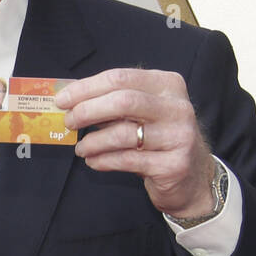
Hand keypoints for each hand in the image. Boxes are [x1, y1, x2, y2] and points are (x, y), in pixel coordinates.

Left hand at [56, 68, 216, 218]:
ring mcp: (178, 136)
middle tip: (69, 121)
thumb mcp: (143, 113)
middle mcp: (177, 107)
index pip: (120, 78)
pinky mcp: (173, 165)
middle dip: (88, 110)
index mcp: (168, 85)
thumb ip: (114, 103)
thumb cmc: (159, 139)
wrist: (193, 177)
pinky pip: (127, 160)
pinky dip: (103, 160)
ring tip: (81, 148)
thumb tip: (71, 99)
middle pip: (123, 101)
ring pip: (123, 133)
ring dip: (93, 141)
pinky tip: (94, 161)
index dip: (86, 88)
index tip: (62, 99)